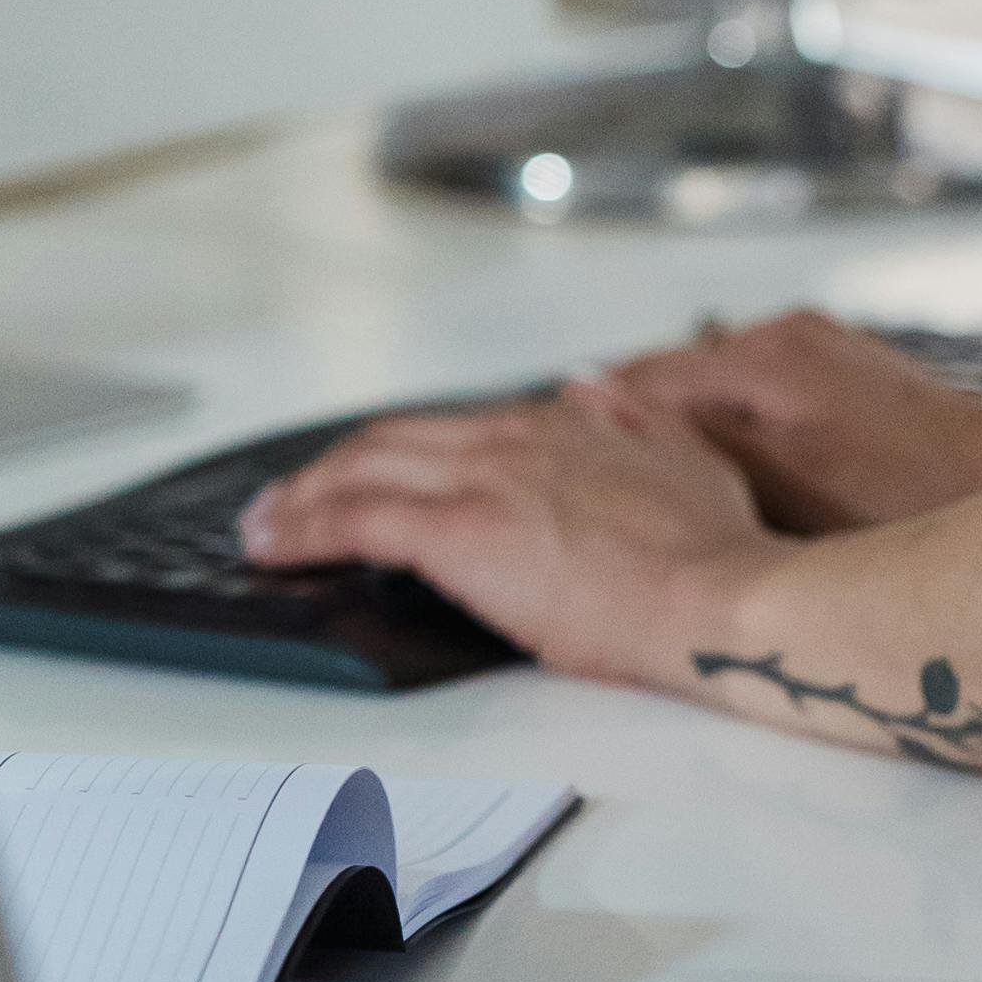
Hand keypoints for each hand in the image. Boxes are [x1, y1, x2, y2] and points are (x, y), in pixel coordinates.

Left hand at [242, 380, 765, 681]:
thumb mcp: (686, 457)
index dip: (397, 452)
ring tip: (263, 526)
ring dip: (299, 498)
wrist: (718, 596)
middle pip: (389, 442)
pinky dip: (303, 528)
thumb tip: (587, 385)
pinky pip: (355, 520)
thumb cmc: (716, 550)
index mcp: (561, 426)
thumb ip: (630, 418)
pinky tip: (275, 548)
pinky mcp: (458, 534)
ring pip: (360, 471)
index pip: (450, 430)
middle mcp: (511, 440)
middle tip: (287, 499)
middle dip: (328, 469)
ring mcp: (480, 482)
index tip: (370, 473)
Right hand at [569, 312, 981, 533]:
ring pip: (712, 383)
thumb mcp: (784, 481)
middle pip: (670, 377)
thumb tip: (595, 396)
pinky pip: (756, 387)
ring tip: (655, 484)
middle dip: (628, 427)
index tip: (549, 464)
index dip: (589, 428)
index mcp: (761, 361)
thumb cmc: (909, 499)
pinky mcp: (841, 367)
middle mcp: (784, 339)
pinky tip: (730, 468)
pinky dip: (731, 422)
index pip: (638, 382)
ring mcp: (816, 348)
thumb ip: (691, 437)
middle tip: (588, 484)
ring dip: (681, 426)